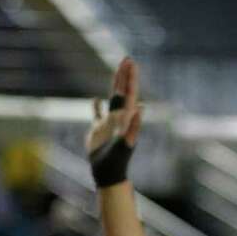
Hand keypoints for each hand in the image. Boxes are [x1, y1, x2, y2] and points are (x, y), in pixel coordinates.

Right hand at [88, 56, 143, 188]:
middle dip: (124, 76)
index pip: (130, 94)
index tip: (131, 62)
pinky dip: (96, 107)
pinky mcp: (97, 131)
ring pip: (111, 100)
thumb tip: (141, 110)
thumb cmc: (117, 162)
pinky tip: (95, 100)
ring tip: (117, 73)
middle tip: (127, 59)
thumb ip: (133, 128)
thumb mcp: (125, 145)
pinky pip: (97, 115)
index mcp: (125, 119)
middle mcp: (118, 118)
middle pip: (122, 93)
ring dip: (114, 86)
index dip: (130, 78)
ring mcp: (108, 124)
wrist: (108, 176)